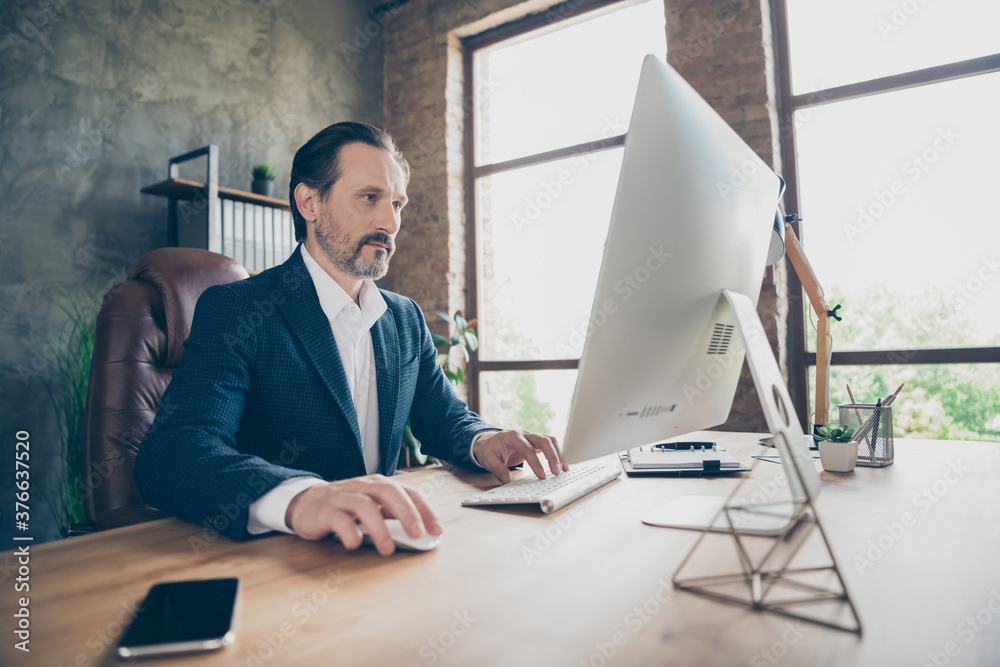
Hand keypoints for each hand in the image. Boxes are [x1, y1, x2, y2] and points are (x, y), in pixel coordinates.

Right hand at [284, 474, 441, 555]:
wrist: (305, 503)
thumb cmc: (346, 508)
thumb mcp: (372, 508)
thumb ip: (392, 517)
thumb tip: (419, 535)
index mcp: (379, 485)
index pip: (409, 493)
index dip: (425, 511)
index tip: (437, 531)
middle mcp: (363, 486)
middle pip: (389, 492)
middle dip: (406, 513)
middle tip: (417, 535)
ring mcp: (343, 497)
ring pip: (365, 506)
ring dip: (379, 528)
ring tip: (387, 549)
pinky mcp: (325, 511)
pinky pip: (340, 520)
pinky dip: (350, 533)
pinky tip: (355, 545)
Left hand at [472, 429, 568, 483]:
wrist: (488, 441)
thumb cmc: (489, 449)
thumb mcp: (488, 459)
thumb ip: (497, 469)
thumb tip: (506, 480)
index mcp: (512, 437)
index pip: (527, 449)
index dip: (536, 463)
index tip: (542, 476)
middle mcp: (524, 434)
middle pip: (543, 441)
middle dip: (552, 456)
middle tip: (557, 472)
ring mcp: (531, 437)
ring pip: (550, 440)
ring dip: (558, 453)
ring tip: (564, 469)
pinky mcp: (535, 442)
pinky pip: (549, 444)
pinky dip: (557, 453)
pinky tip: (562, 465)